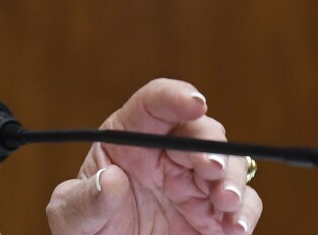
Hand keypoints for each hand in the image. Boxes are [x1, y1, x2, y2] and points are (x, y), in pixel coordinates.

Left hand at [45, 78, 262, 233]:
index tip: (195, 103)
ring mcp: (194, 183)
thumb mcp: (71, 218)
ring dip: (233, 177)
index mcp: (129, 140)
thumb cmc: (86, 230)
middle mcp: (166, 155)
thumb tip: (112, 180)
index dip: (175, 97)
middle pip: (200, 131)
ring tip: (225, 202)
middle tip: (211, 170)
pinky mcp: (215, 214)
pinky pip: (243, 203)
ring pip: (229, 162)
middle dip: (212, 145)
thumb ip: (84, 200)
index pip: (153, 106)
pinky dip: (246, 212)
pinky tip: (236, 227)